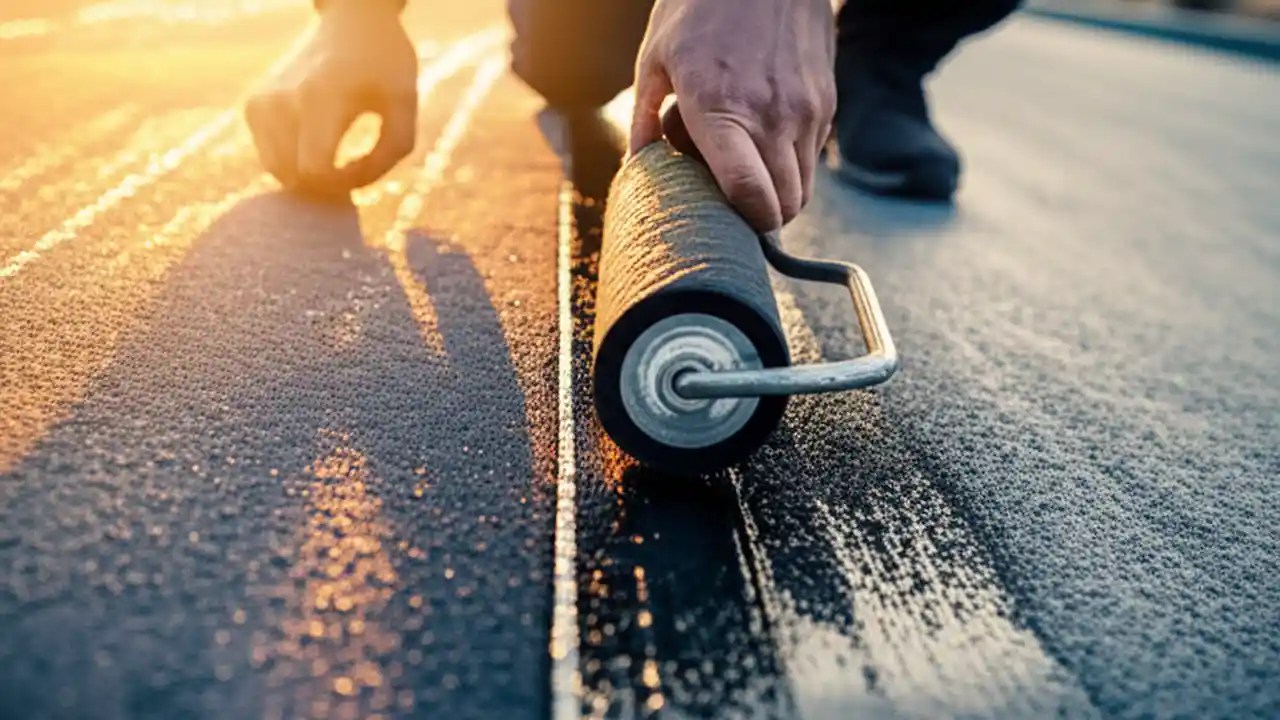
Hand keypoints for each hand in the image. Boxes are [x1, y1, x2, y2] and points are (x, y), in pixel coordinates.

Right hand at [245, 0, 416, 195]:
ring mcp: (260, 103)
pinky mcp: (252, 106)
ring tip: (339, 155)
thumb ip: (388, 155)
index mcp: (320, 97)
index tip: (366, 167)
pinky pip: (270, 158)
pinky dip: (294, 161)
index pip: (315, 171)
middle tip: (356, 164)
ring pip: (278, 172)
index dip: (343, 184)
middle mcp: (281, 100)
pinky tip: (318, 142)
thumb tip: (346, 187)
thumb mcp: (405, 107)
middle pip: (295, 178)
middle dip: (328, 184)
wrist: (351, 23)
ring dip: (310, 176)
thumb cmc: (384, 66)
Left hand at [631, 0, 835, 231]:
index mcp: (722, 110)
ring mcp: (806, 111)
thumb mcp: (656, 56)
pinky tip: (764, 132)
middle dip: (760, 216)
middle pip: (785, 206)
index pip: (749, 195)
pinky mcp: (826, 101)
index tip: (729, 228)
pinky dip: (791, 162)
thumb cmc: (701, 4)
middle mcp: (773, 117)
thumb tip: (636, 167)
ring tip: (745, 158)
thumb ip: (644, 119)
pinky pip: (813, 156)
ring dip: (777, 191)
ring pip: (803, 188)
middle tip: (730, 198)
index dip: (745, 225)